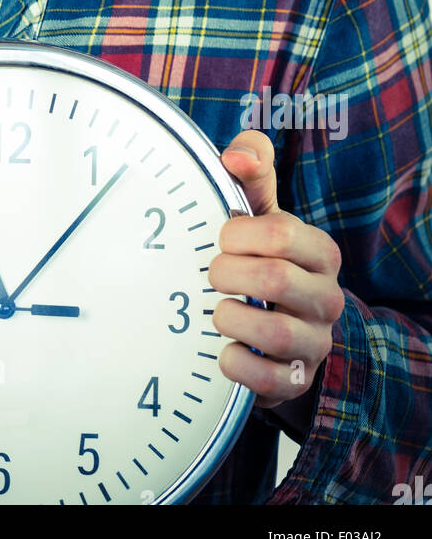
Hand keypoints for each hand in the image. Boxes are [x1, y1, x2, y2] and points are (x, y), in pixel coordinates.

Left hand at [209, 130, 343, 420]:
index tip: (221, 238)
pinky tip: (224, 349)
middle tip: (211, 274)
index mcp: (321, 252)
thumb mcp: (260, 211)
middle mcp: (327, 298)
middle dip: (227, 273)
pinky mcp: (294, 382)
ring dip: (230, 318)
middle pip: (274, 279)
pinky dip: (236, 363)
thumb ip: (251, 170)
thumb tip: (235, 157)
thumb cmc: (261, 256)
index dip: (237, 233)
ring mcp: (314, 343)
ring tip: (218, 310)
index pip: (280, 233)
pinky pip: (268, 380)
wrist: (275, 325)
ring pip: (274, 334)